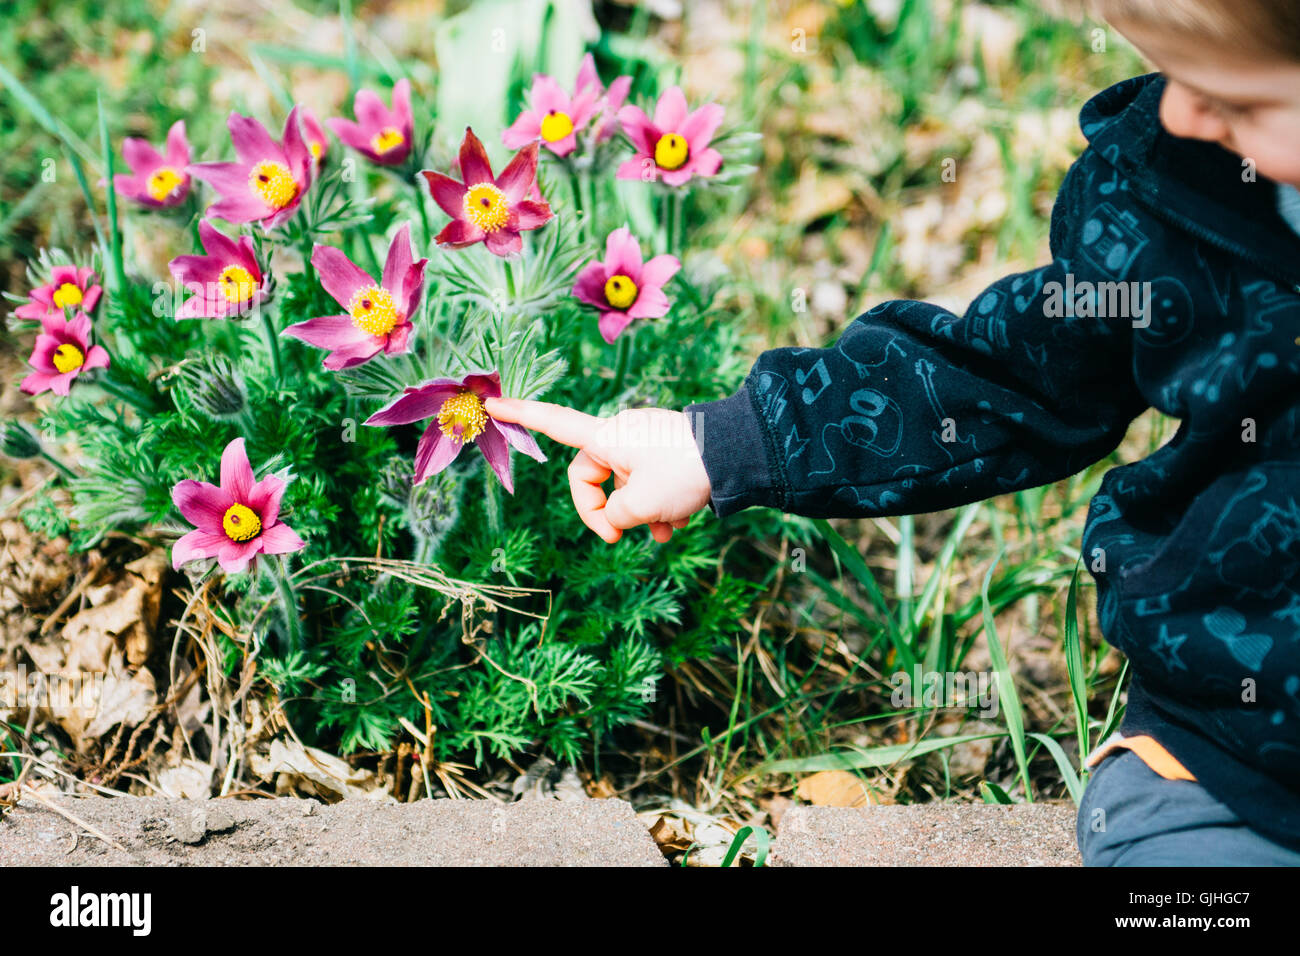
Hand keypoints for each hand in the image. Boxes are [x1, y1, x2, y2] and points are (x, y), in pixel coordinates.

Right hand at [484, 398, 712, 543]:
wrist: (737, 456)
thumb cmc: (683, 473)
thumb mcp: (641, 504)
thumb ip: (615, 515)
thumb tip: (620, 514)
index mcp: (604, 437)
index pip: (553, 423)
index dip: (522, 415)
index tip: (492, 403)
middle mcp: (620, 435)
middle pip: (592, 478)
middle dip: (608, 511)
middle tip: (623, 535)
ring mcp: (645, 443)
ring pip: (626, 486)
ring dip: (639, 515)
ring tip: (665, 531)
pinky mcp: (667, 451)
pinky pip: (649, 483)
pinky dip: (658, 506)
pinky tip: (679, 524)